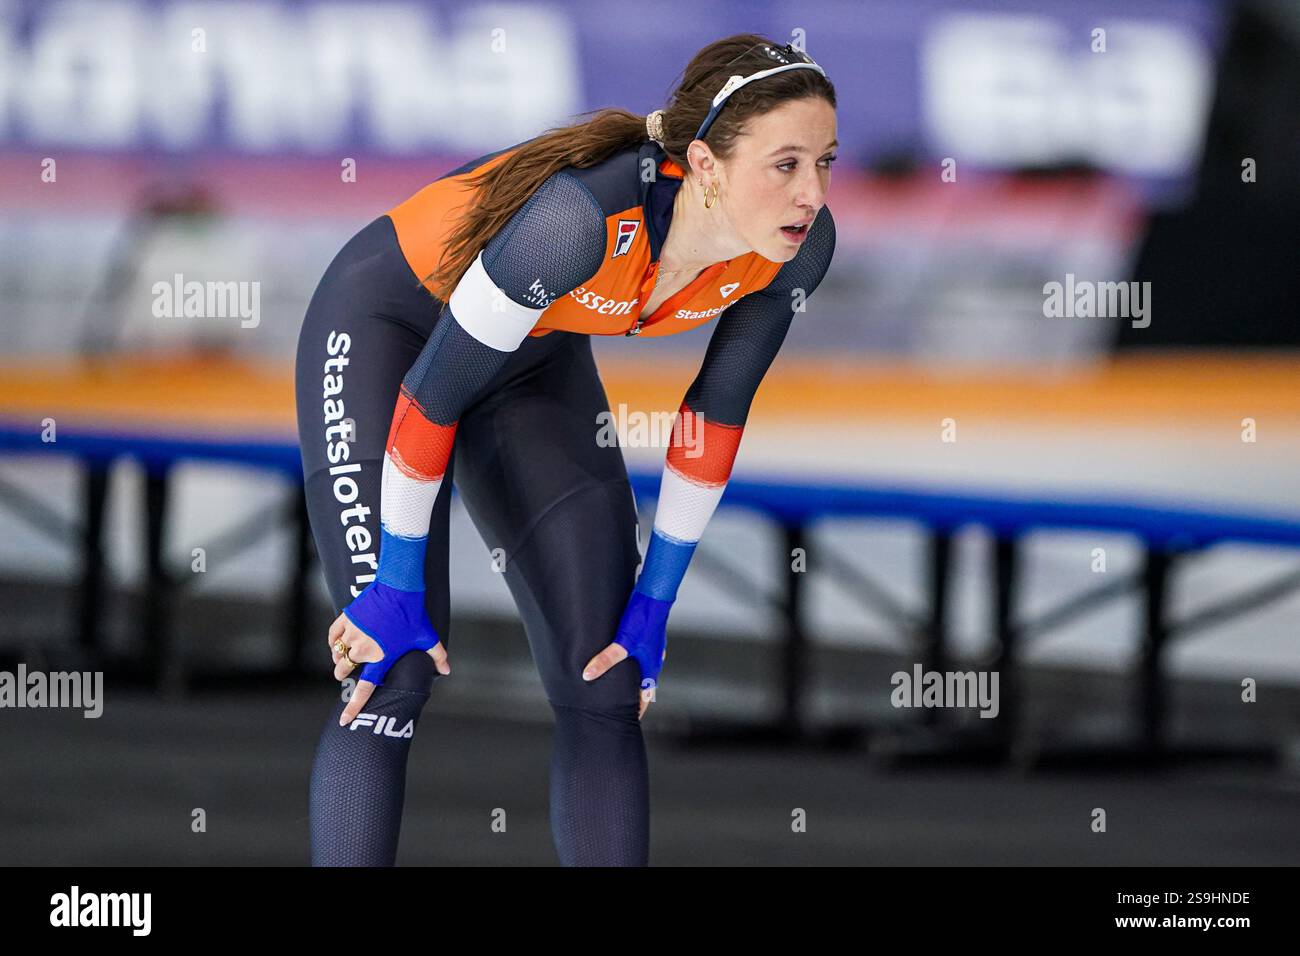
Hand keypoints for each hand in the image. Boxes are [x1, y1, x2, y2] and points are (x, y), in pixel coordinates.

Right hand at [327, 582, 448, 726]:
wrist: (398, 587)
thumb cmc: (413, 613)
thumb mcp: (427, 637)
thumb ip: (437, 656)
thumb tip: (446, 671)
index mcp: (381, 659)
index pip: (364, 689)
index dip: (353, 708)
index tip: (345, 721)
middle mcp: (363, 650)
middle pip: (343, 671)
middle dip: (343, 674)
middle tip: (347, 672)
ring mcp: (352, 634)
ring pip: (337, 654)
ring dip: (339, 658)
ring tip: (346, 655)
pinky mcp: (345, 620)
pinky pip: (332, 637)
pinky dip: (333, 642)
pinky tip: (338, 642)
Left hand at [583, 589, 671, 720]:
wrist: (656, 592)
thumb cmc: (644, 618)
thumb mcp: (623, 641)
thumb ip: (606, 660)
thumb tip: (587, 675)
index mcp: (651, 666)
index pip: (646, 695)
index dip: (638, 709)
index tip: (630, 721)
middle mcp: (654, 658)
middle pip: (643, 684)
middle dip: (632, 696)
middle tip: (618, 707)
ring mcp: (651, 646)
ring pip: (641, 668)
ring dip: (631, 678)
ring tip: (616, 684)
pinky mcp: (646, 633)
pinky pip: (638, 654)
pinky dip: (629, 661)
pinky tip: (618, 655)